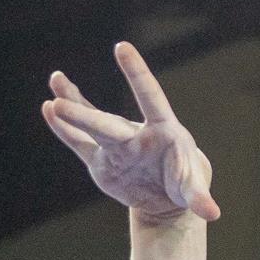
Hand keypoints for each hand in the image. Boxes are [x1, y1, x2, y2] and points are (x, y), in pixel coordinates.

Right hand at [41, 41, 218, 224]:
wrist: (167, 197)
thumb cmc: (185, 183)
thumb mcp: (193, 190)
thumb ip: (199, 197)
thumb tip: (212, 212)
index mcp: (163, 130)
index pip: (149, 96)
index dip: (136, 73)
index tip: (122, 47)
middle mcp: (135, 133)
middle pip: (108, 123)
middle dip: (83, 116)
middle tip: (59, 101)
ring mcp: (116, 146)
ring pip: (90, 125)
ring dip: (71, 108)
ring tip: (55, 79)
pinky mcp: (101, 161)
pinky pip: (79, 143)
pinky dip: (63, 129)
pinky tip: (48, 109)